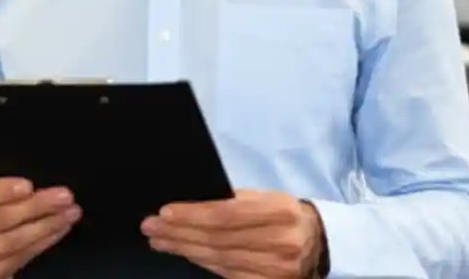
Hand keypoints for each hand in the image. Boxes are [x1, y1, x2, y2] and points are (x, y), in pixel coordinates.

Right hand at [0, 177, 82, 278]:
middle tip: (64, 196)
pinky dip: (41, 244)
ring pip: (11, 243)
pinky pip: (16, 260)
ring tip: (69, 213)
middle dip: (36, 207)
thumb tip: (31, 184)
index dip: (0, 191)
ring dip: (45, 227)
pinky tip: (57, 230)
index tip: (28, 185)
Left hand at [141, 190, 325, 277]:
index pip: (226, 214)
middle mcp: (281, 242)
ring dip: (185, 249)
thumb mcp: (266, 197)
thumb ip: (234, 200)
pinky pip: (227, 275)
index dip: (192, 215)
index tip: (165, 212)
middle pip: (218, 239)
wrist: (317, 242)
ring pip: (219, 260)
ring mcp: (276, 269)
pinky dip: (202, 263)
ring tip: (161, 240)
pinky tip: (185, 253)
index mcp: (280, 210)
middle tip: (151, 226)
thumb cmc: (283, 213)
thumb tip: (190, 203)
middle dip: (179, 232)